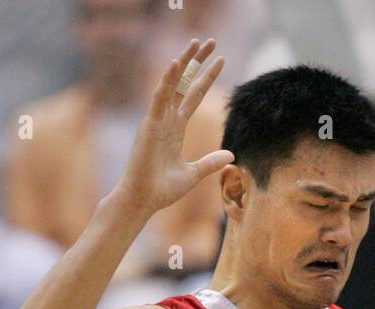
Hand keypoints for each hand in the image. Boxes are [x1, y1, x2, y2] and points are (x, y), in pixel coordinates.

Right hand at [115, 39, 233, 217]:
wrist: (143, 200)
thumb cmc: (161, 190)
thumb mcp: (193, 174)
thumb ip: (210, 162)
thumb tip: (231, 154)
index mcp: (176, 128)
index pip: (195, 96)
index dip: (208, 78)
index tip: (221, 61)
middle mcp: (167, 119)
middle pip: (185, 83)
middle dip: (198, 62)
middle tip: (211, 42)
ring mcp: (157, 120)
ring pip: (173, 83)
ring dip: (185, 62)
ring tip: (197, 42)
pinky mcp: (150, 125)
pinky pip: (159, 97)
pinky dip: (168, 79)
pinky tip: (177, 62)